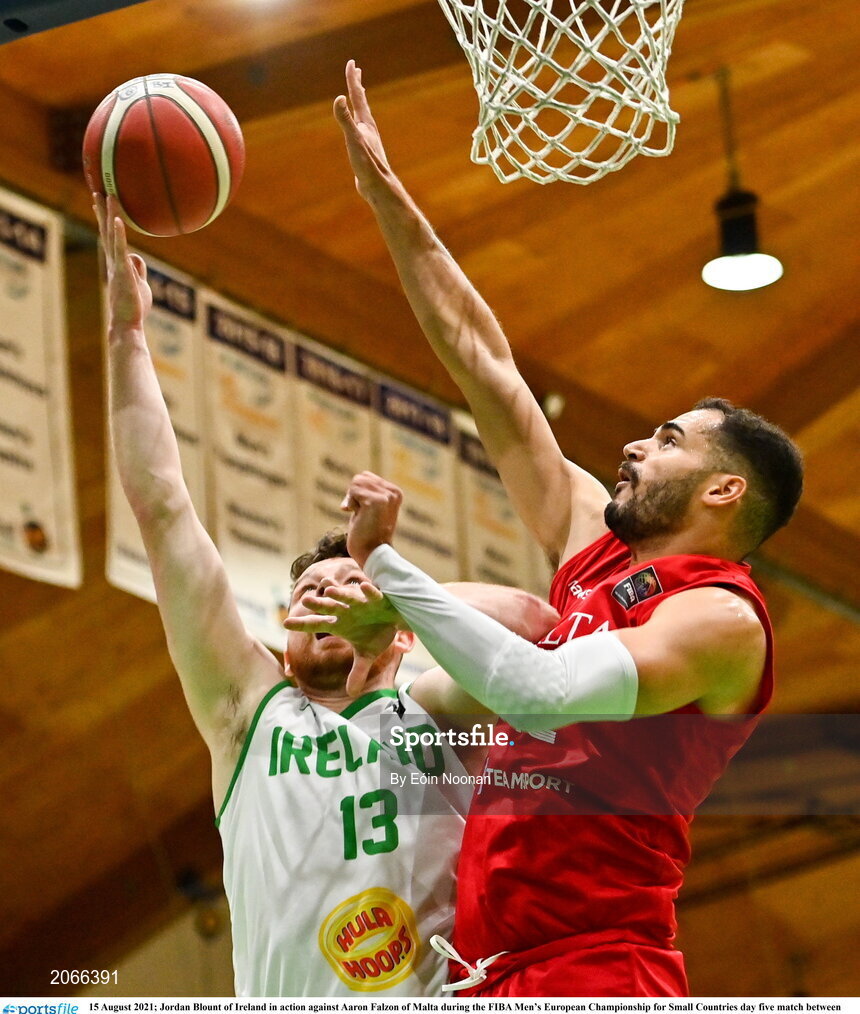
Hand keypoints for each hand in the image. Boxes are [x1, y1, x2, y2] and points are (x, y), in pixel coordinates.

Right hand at [93, 193, 152, 329]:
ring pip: (112, 236)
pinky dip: (119, 234)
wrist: (126, 325)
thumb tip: (137, 256)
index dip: (107, 221)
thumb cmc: (134, 308)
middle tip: (98, 191)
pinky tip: (117, 220)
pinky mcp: (123, 272)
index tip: (101, 205)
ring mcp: (117, 267)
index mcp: (118, 265)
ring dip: (110, 214)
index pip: (111, 238)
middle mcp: (114, 262)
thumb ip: (138, 269)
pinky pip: (120, 249)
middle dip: (102, 211)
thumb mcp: (140, 284)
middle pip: (107, 232)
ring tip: (108, 195)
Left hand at [282, 578, 397, 696]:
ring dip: (340, 593)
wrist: (397, 620)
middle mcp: (347, 611)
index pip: (318, 624)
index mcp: (341, 624)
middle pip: (330, 607)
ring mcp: (362, 603)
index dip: (303, 624)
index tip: (285, 623)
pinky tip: (362, 586)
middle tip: (305, 600)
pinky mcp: (378, 598)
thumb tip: (351, 694)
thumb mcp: (367, 654)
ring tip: (328, 589)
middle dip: (319, 604)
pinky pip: (373, 594)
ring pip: (348, 597)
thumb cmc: (378, 633)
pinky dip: (369, 591)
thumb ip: (358, 671)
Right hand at [333, 60, 393, 201]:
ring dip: (360, 104)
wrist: (378, 186)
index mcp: (365, 123)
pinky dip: (358, 124)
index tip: (352, 63)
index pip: (357, 96)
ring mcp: (368, 140)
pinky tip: (358, 131)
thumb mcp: (353, 139)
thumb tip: (339, 98)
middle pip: (362, 103)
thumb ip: (345, 119)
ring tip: (358, 98)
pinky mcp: (366, 152)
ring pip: (363, 117)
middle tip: (357, 72)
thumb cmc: (367, 164)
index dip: (352, 79)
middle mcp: (369, 129)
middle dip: (358, 87)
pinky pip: (361, 131)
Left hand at [341, 471, 402, 566]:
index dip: (357, 493)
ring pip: (355, 482)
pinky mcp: (376, 502)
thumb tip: (357, 478)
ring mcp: (386, 496)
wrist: (372, 553)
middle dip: (353, 495)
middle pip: (360, 477)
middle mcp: (393, 492)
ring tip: (362, 516)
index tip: (363, 511)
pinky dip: (351, 504)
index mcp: (395, 492)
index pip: (366, 477)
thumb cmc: (367, 533)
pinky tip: (359, 517)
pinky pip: (353, 490)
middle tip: (361, 514)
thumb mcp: (370, 508)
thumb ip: (367, 493)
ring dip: (352, 500)